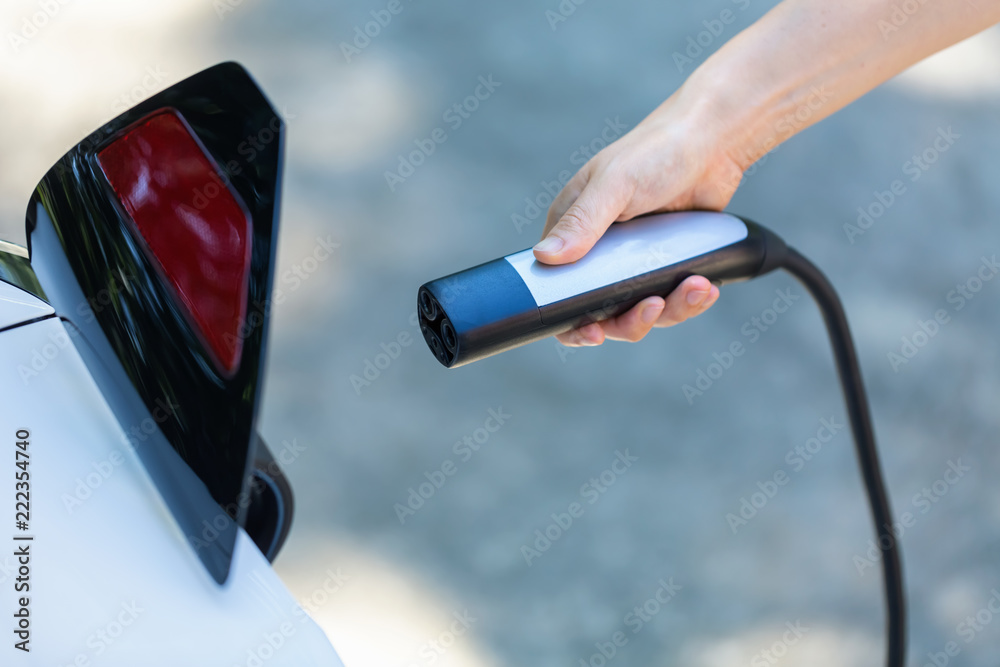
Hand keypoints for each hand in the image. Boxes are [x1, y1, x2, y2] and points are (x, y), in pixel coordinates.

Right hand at [534, 90, 745, 346]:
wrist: (713, 141)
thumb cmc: (656, 150)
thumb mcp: (614, 184)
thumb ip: (582, 222)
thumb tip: (545, 257)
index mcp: (573, 231)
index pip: (556, 290)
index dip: (571, 320)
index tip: (593, 333)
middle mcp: (599, 252)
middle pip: (602, 312)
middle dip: (630, 319)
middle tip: (653, 307)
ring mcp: (634, 261)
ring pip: (641, 310)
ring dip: (669, 309)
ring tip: (695, 288)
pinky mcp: (666, 265)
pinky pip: (671, 299)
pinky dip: (689, 299)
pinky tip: (705, 287)